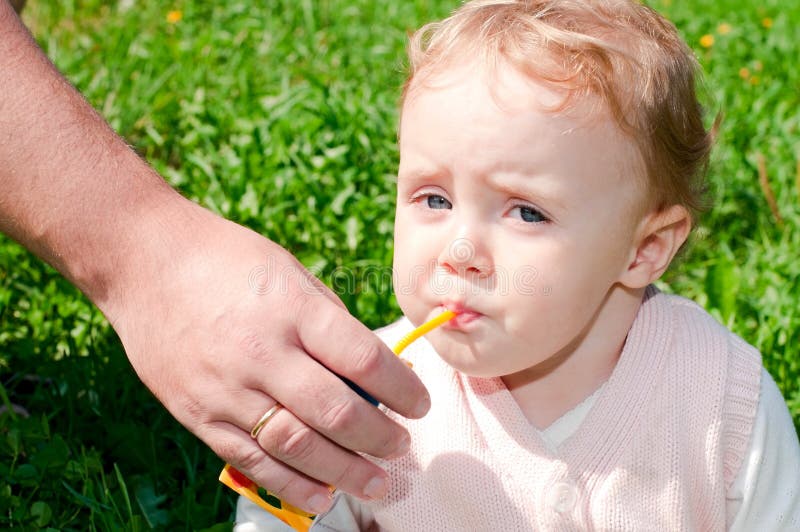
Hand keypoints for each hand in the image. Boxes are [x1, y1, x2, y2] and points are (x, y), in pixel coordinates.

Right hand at [103, 204, 430, 514]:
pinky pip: (252, 461)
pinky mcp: (198, 414)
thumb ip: (329, 322)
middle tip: (403, 447)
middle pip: (337, 412)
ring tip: (377, 482)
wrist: (145, 261)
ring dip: (346, 472)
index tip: (420, 404)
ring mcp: (227, 388)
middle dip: (381, 438)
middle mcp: (262, 352)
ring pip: (298, 446)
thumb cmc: (227, 260)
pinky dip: (292, 484)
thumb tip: (371, 370)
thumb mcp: (291, 273)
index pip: (365, 361)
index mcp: (293, 309)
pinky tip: (323, 495)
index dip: (404, 390)